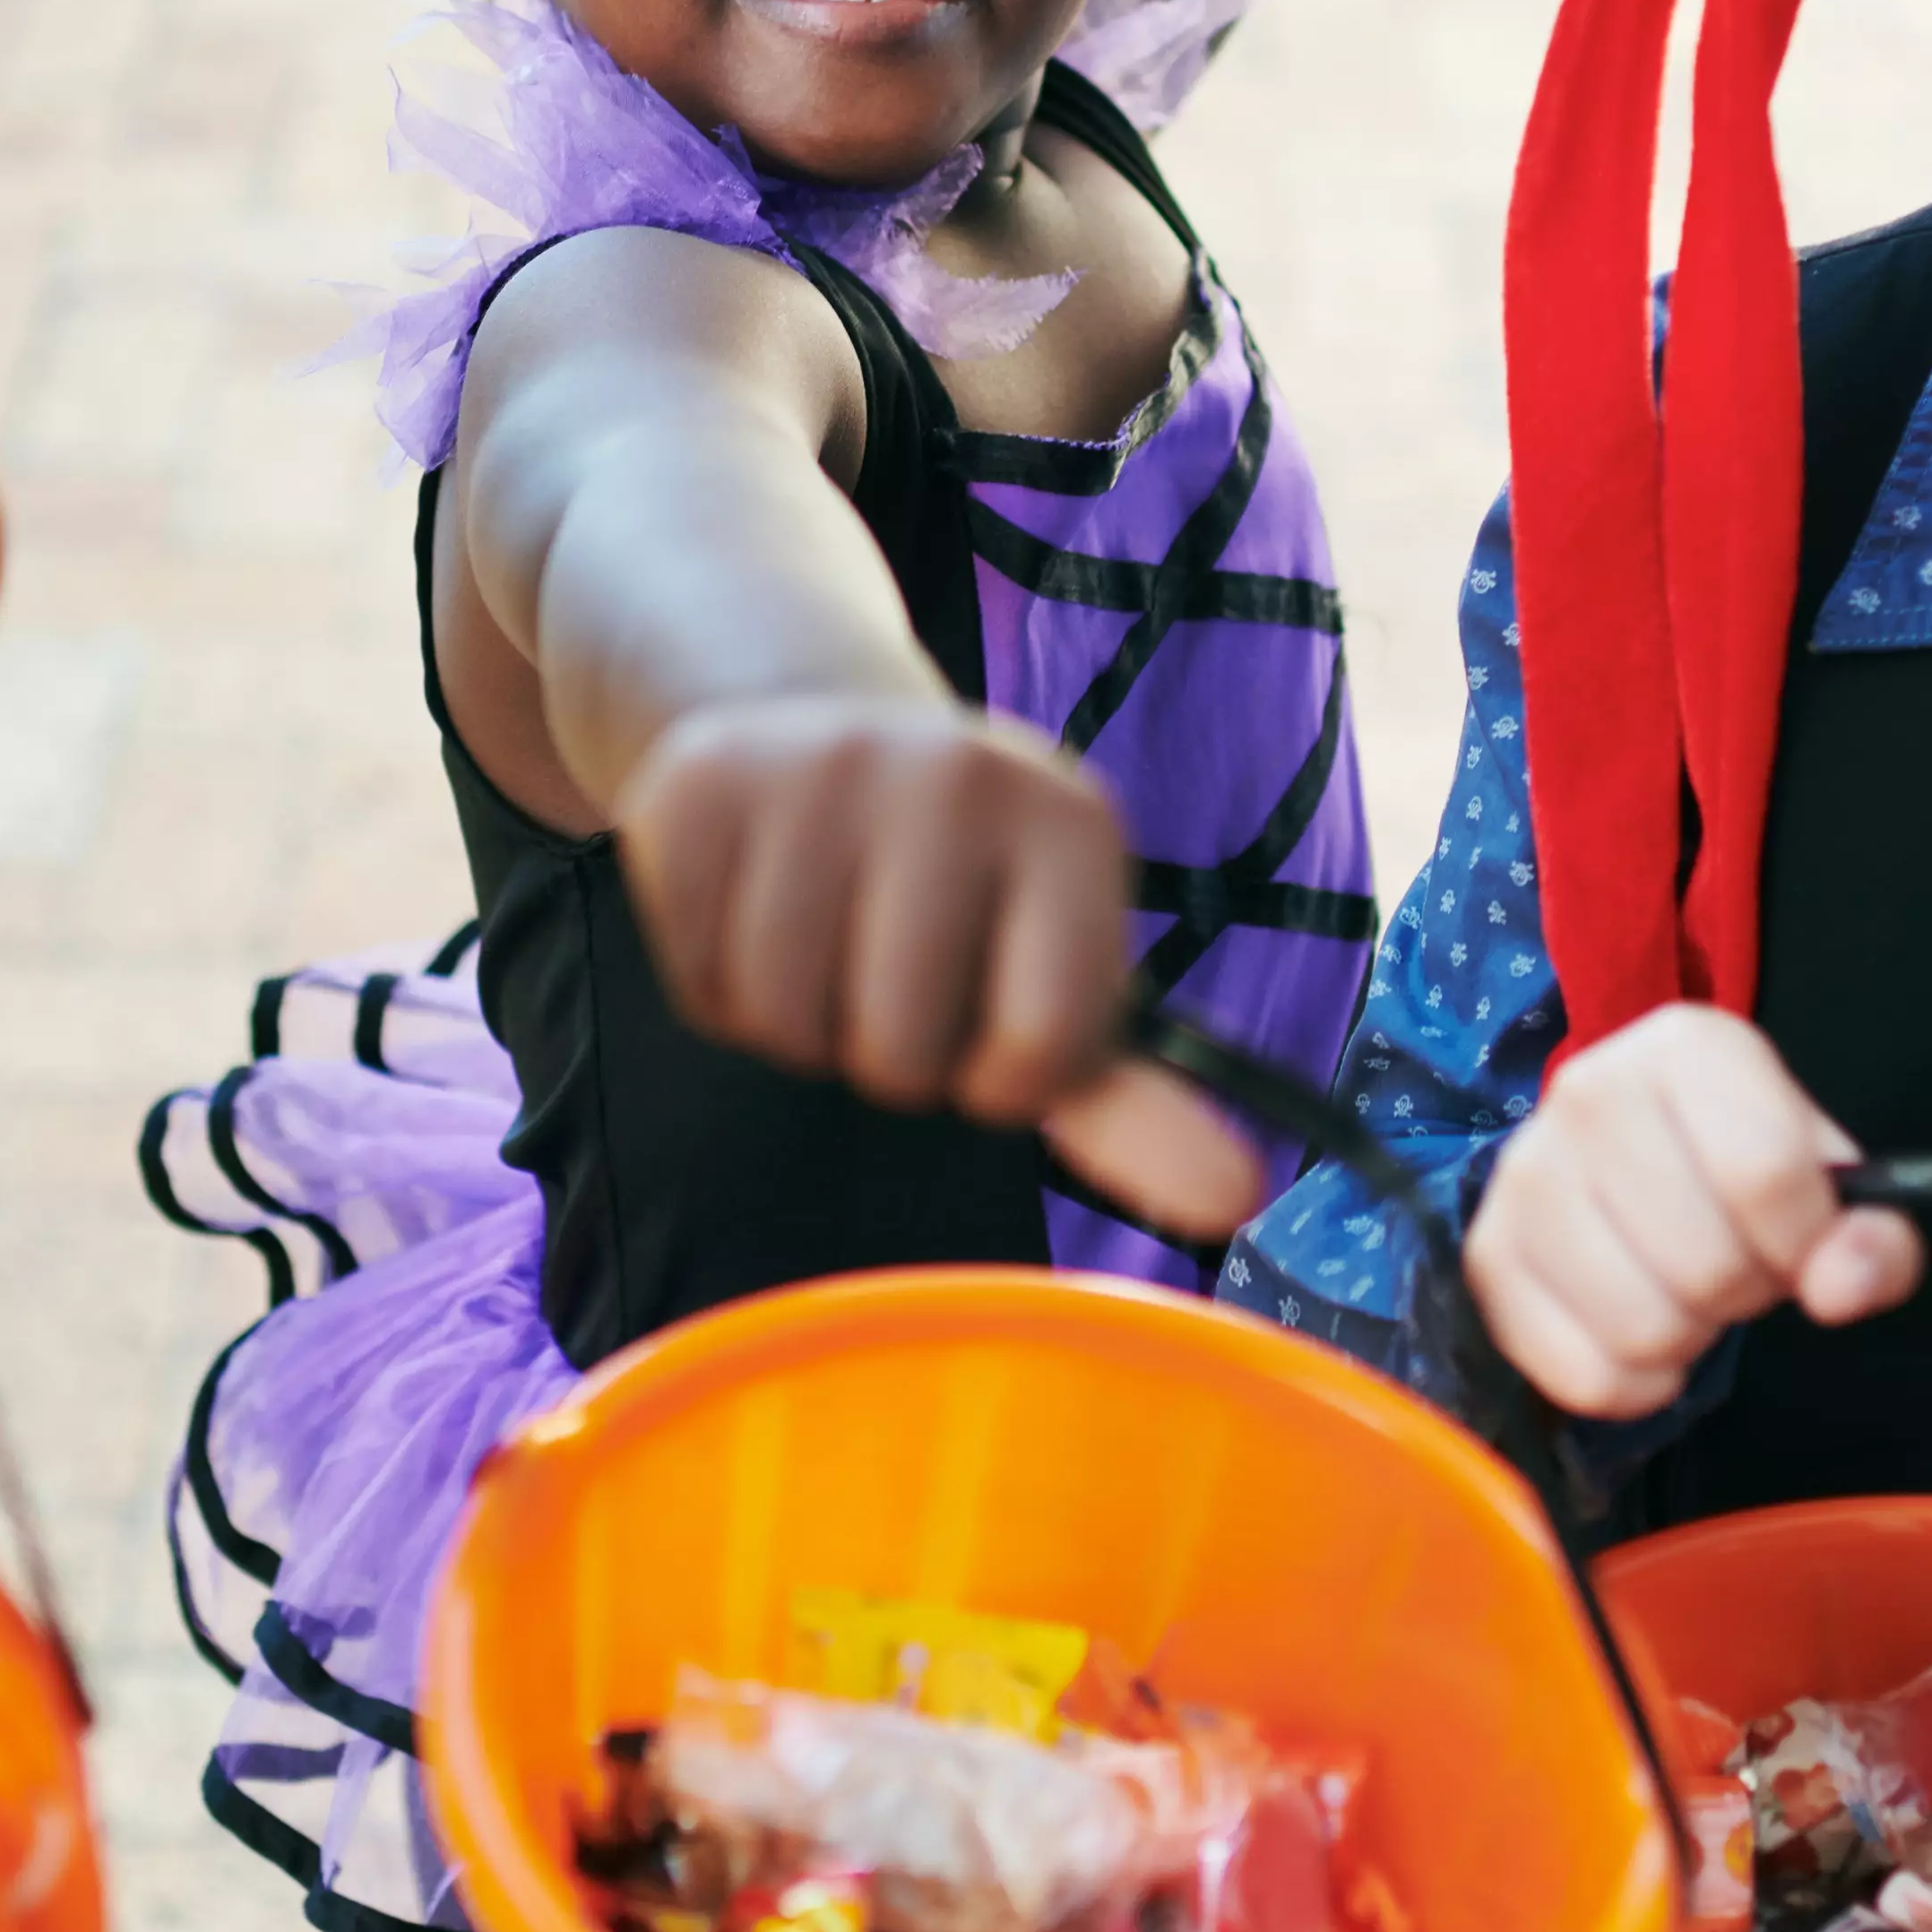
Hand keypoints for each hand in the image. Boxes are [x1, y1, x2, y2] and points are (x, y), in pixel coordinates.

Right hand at [612, 691, 1131, 1118]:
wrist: (828, 733)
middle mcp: (955, 773)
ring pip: (786, 1018)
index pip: (1044, 1053)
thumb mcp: (1061, 981)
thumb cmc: (966, 901)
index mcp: (1069, 824)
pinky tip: (752, 913)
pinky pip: (696, 977)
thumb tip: (1235, 1198)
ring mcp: (820, 763)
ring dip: (798, 1025)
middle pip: (897, 1049)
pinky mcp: (701, 776)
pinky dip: (717, 990)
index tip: (993, 1027)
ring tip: (824, 945)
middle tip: (890, 977)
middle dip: (887, 1054)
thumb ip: (1137, 1105)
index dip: (1003, 1081)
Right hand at [1464, 1005, 1919, 1418]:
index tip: (1800, 1241)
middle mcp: (1587, 1092)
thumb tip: (1841, 1287)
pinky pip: (1582, 1375)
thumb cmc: (1737, 1163)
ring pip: (1642, 1328)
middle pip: (1704, 1263)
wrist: (1635, 1153)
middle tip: (1733, 1262)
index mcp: (1685, 1048)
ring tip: (1683, 1289)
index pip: (1764, 1176)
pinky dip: (1632, 1384)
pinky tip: (1638, 1336)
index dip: (1805, 1241)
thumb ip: (1868, 1236)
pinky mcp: (1487, 1255)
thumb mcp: (1825, 1180)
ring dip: (1687, 1335)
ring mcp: (1524, 1174)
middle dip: (1742, 1289)